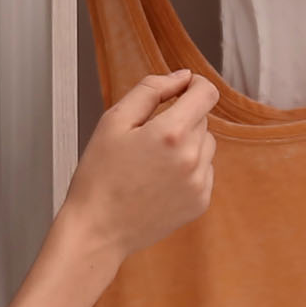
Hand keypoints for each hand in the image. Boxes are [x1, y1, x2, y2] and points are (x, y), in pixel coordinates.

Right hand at [61, 68, 217, 261]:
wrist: (98, 229)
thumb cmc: (99, 176)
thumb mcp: (113, 121)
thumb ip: (150, 90)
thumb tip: (181, 77)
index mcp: (171, 133)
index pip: (206, 93)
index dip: (194, 85)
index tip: (181, 89)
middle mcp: (192, 158)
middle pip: (202, 119)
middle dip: (180, 119)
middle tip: (145, 138)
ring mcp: (200, 183)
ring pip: (205, 145)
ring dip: (186, 144)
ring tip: (151, 162)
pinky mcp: (201, 202)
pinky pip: (204, 171)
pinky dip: (187, 169)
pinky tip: (158, 180)